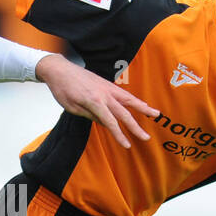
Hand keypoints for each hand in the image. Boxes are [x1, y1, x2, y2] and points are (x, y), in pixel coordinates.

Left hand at [35, 54, 157, 148]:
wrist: (60, 69)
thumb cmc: (63, 89)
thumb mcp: (73, 108)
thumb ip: (91, 115)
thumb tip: (107, 124)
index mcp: (94, 101)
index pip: (111, 122)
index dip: (120, 135)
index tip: (127, 145)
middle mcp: (104, 94)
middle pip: (124, 113)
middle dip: (136, 127)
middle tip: (146, 137)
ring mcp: (107, 87)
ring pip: (129, 99)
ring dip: (143, 108)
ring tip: (156, 114)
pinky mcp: (107, 83)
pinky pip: (123, 93)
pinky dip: (134, 100)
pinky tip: (141, 104)